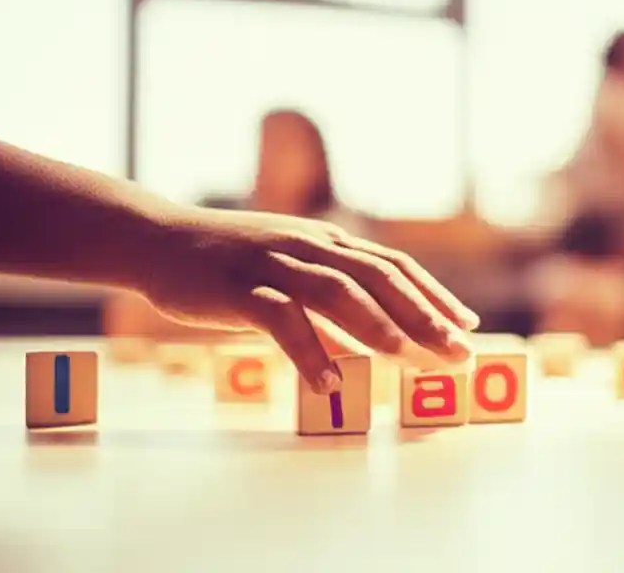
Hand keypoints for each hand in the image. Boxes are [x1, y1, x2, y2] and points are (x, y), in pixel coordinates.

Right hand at [139, 206, 478, 392]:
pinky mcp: (237, 288)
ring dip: (380, 329)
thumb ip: (328, 292)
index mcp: (326, 241)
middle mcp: (308, 246)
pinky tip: (330, 383)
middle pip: (380, 280)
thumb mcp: (288, 266)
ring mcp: (273, 264)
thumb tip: (371, 334)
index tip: (468, 326)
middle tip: (460, 355)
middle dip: (425, 318)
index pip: (393, 267)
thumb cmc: (227, 261)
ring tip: (413, 364)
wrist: (156, 240)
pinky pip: (280, 320)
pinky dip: (308, 352)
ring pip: (339, 294)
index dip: (434, 295)